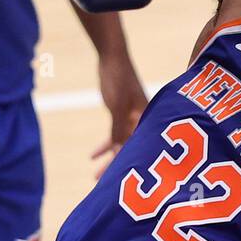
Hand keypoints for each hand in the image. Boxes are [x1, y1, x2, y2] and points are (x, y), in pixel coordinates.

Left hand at [92, 50, 147, 176]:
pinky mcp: (121, 114)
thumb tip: (118, 152)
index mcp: (147, 119)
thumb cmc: (118, 78)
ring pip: (121, 144)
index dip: (128, 164)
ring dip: (109, 159)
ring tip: (95, 175)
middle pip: (131, 149)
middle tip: (103, 185)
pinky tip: (92, 155)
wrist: (113, 56)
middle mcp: (142, 121)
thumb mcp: (117, 106)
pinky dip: (105, 145)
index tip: (117, 181)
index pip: (139, 146)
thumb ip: (118, 129)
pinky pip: (114, 135)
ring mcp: (132, 118)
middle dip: (118, 167)